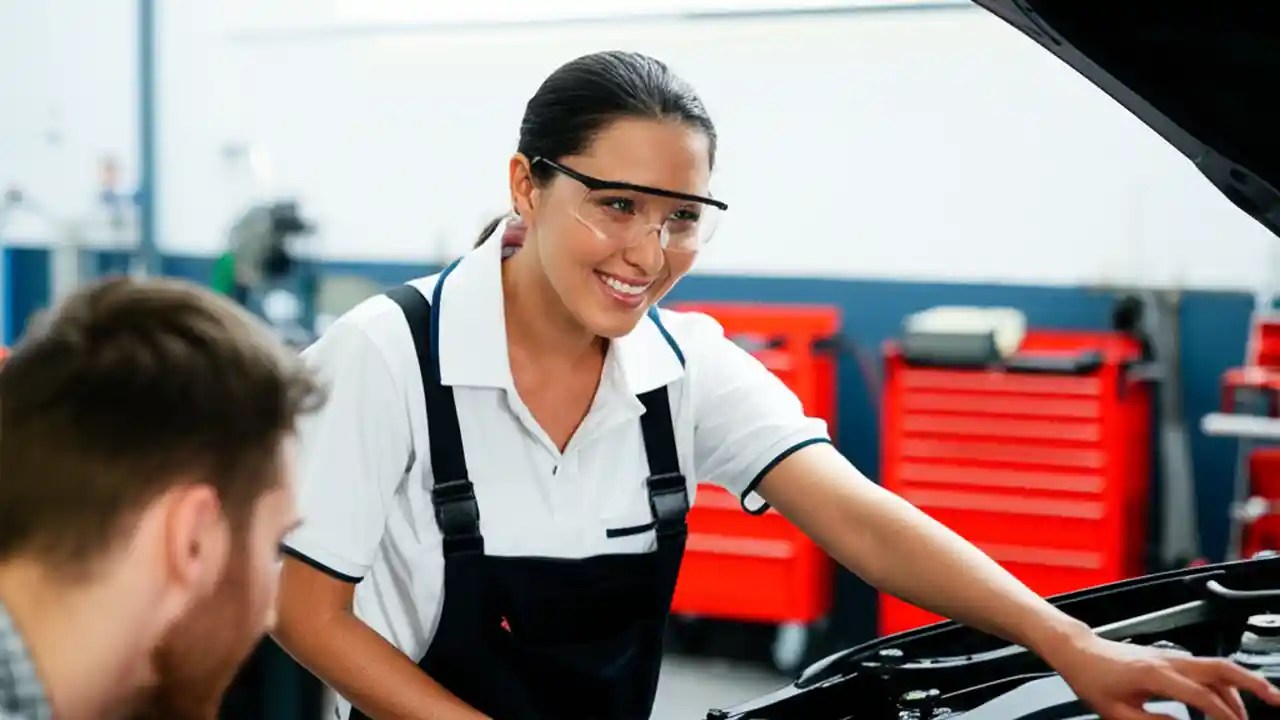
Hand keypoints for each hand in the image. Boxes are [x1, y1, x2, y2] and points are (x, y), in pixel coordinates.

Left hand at [1048, 632, 1279, 718]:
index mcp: (1155, 674)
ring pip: (1217, 666)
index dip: (1222, 716)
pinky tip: (1230, 700)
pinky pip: (1205, 668)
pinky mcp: (1169, 658)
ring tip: (1259, 706)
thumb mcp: (1115, 711)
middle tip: (1276, 700)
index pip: (1201, 696)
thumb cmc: (1092, 680)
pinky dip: (1224, 682)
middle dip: (1253, 683)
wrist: (1078, 651)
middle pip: (1221, 668)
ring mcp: (1170, 657)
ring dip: (1241, 685)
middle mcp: (1168, 661)